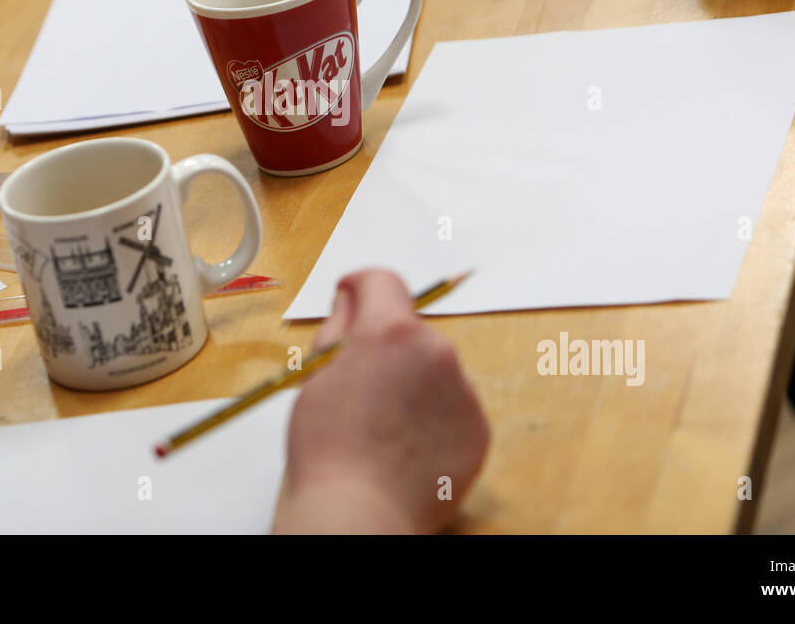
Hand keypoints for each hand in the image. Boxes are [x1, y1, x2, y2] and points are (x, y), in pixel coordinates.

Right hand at [271, 269, 489, 533]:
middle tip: (357, 383)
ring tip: (382, 424)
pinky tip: (405, 444)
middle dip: (386, 345)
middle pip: (410, 330)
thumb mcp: (316, 375)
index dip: (360, 285)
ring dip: (413, 381)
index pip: (383, 280)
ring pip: (434, 369)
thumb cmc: (329, 450)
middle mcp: (437, 352)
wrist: (360, 514)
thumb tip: (351, 301)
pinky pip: (454, 406)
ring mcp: (464, 392)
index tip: (350, 295)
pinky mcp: (478, 428)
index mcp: (392, 332)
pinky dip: (433, 416)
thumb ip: (338, 328)